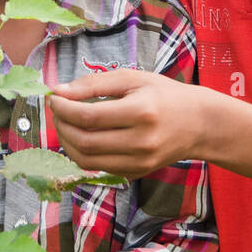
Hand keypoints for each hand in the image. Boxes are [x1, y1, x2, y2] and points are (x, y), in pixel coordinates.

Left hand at [48, 69, 204, 178]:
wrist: (199, 124)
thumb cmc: (165, 95)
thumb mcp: (132, 79)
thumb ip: (93, 83)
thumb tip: (58, 91)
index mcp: (141, 112)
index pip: (88, 117)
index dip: (63, 108)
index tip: (53, 97)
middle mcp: (141, 142)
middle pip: (84, 141)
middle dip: (61, 126)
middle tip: (57, 110)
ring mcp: (139, 162)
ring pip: (86, 160)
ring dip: (67, 142)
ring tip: (66, 124)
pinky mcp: (136, 173)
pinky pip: (98, 168)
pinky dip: (82, 154)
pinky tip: (83, 137)